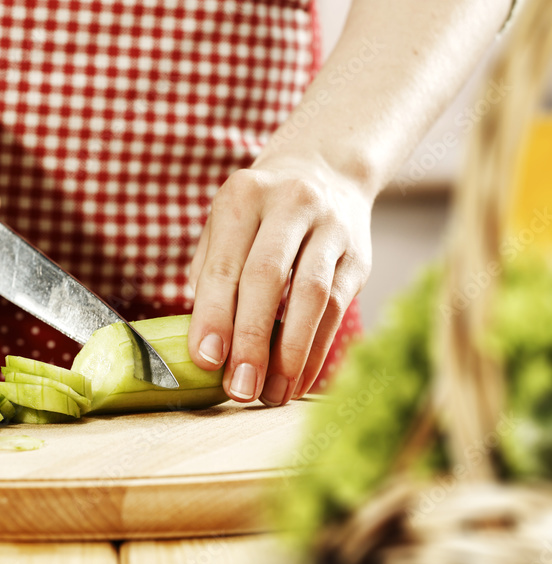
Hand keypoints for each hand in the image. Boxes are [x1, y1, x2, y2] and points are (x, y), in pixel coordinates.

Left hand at [187, 155, 372, 405]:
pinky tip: (297, 379)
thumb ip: (210, 277)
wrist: (325, 169)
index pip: (225, 263)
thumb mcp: (224, 227)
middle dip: (251, 339)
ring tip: (271, 394)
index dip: (215, 315)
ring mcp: (330, 227)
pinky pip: (339, 308)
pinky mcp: (358, 255)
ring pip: (313, 296)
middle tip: (239, 388)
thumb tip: (205, 346)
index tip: (207, 360)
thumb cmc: (257, 214)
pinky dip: (317, 349)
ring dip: (290, 352)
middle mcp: (289, 204)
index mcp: (243, 196)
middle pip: (268, 279)